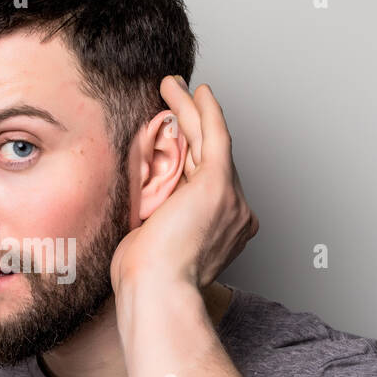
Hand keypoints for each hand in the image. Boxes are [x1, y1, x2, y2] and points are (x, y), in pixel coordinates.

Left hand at [109, 76, 258, 294]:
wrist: (157, 291)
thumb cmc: (146, 280)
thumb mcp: (151, 244)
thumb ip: (156, 219)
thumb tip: (142, 205)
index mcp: (222, 231)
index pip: (204, 182)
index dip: (190, 156)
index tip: (174, 139)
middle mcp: (235, 213)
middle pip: (209, 156)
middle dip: (193, 124)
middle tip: (178, 98)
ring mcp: (229, 197)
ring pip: (209, 140)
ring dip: (191, 109)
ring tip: (173, 84)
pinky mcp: (216, 183)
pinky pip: (214, 134)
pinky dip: (205, 110)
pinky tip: (196, 91)